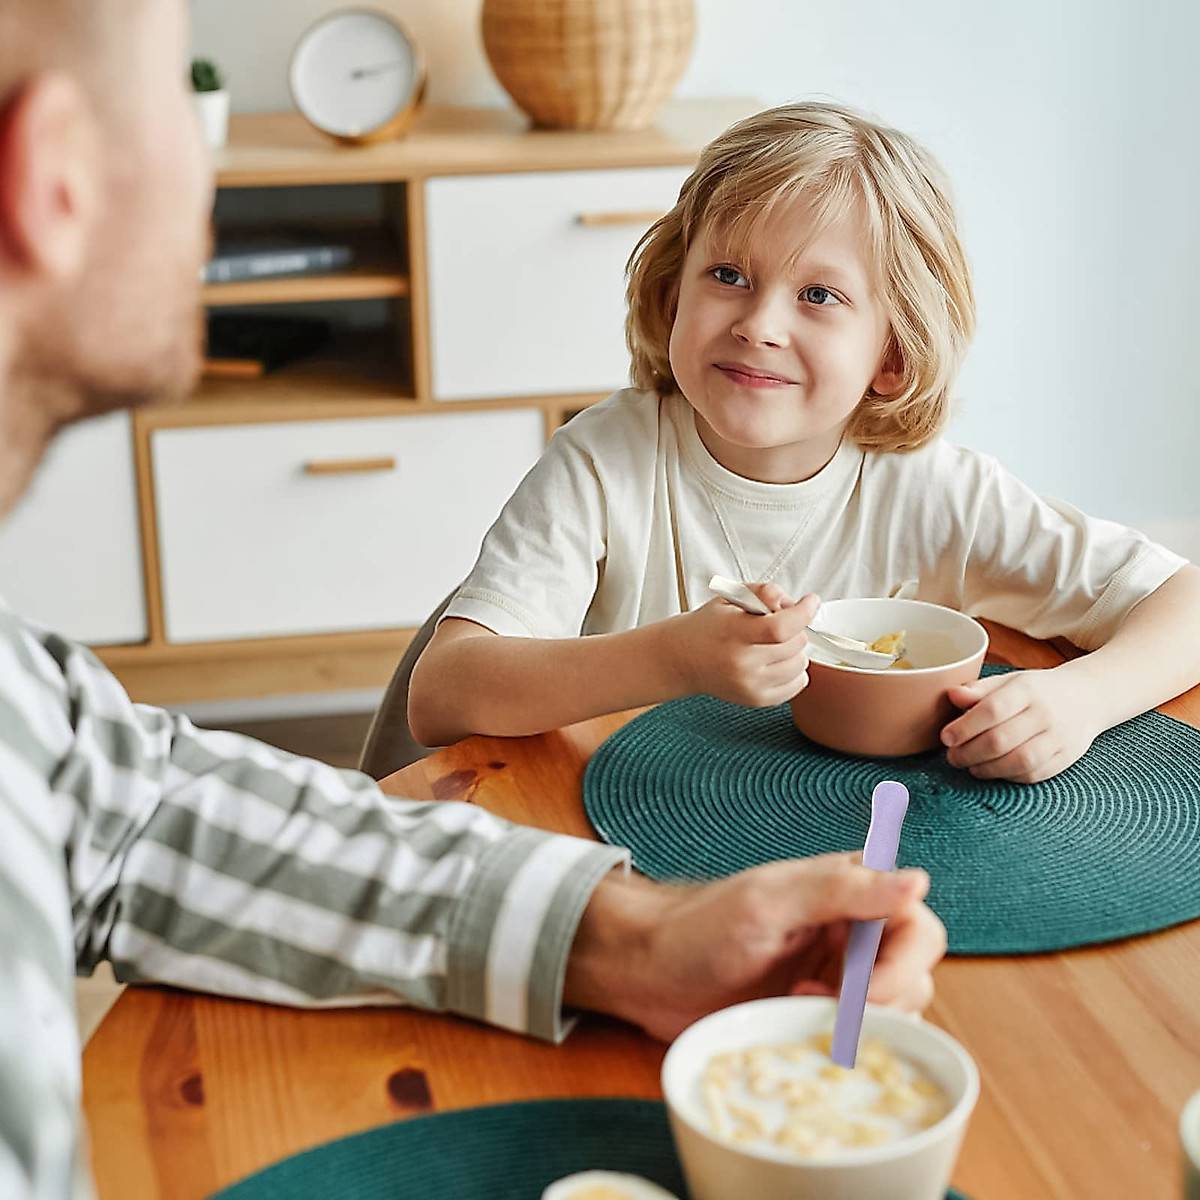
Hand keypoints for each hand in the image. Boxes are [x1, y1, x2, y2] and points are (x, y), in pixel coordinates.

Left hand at [564, 854, 944, 1041]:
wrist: (650, 974)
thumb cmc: (699, 927)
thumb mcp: (768, 901)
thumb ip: (841, 889)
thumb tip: (916, 879)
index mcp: (848, 893)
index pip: (918, 926)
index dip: (902, 965)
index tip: (859, 991)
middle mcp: (852, 934)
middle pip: (914, 975)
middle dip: (881, 1001)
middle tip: (824, 1005)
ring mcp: (837, 979)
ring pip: (897, 1014)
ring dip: (862, 1025)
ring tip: (801, 1011)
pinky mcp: (820, 1018)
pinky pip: (864, 1040)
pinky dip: (847, 1046)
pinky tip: (803, 1034)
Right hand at [665, 583, 819, 706]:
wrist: (682, 660)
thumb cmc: (708, 627)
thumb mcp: (730, 597)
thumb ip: (763, 591)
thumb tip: (791, 603)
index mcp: (733, 632)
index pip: (780, 627)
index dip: (803, 613)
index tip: (810, 601)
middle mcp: (741, 663)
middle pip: (795, 644)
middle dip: (794, 628)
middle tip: (777, 623)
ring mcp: (750, 685)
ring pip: (801, 664)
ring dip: (795, 650)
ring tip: (773, 644)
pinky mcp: (757, 700)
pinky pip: (798, 684)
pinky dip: (794, 670)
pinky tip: (776, 661)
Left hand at [942, 665, 1102, 782]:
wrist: (1086, 697)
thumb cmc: (1038, 690)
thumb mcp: (1009, 681)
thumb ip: (979, 689)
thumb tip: (952, 695)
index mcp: (1027, 689)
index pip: (992, 710)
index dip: (965, 727)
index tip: (946, 737)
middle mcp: (1045, 713)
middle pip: (1001, 740)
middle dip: (969, 753)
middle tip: (953, 757)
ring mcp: (1059, 737)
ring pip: (1018, 761)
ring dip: (988, 769)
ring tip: (971, 766)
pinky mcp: (1067, 757)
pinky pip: (1034, 774)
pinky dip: (1009, 776)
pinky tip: (994, 771)